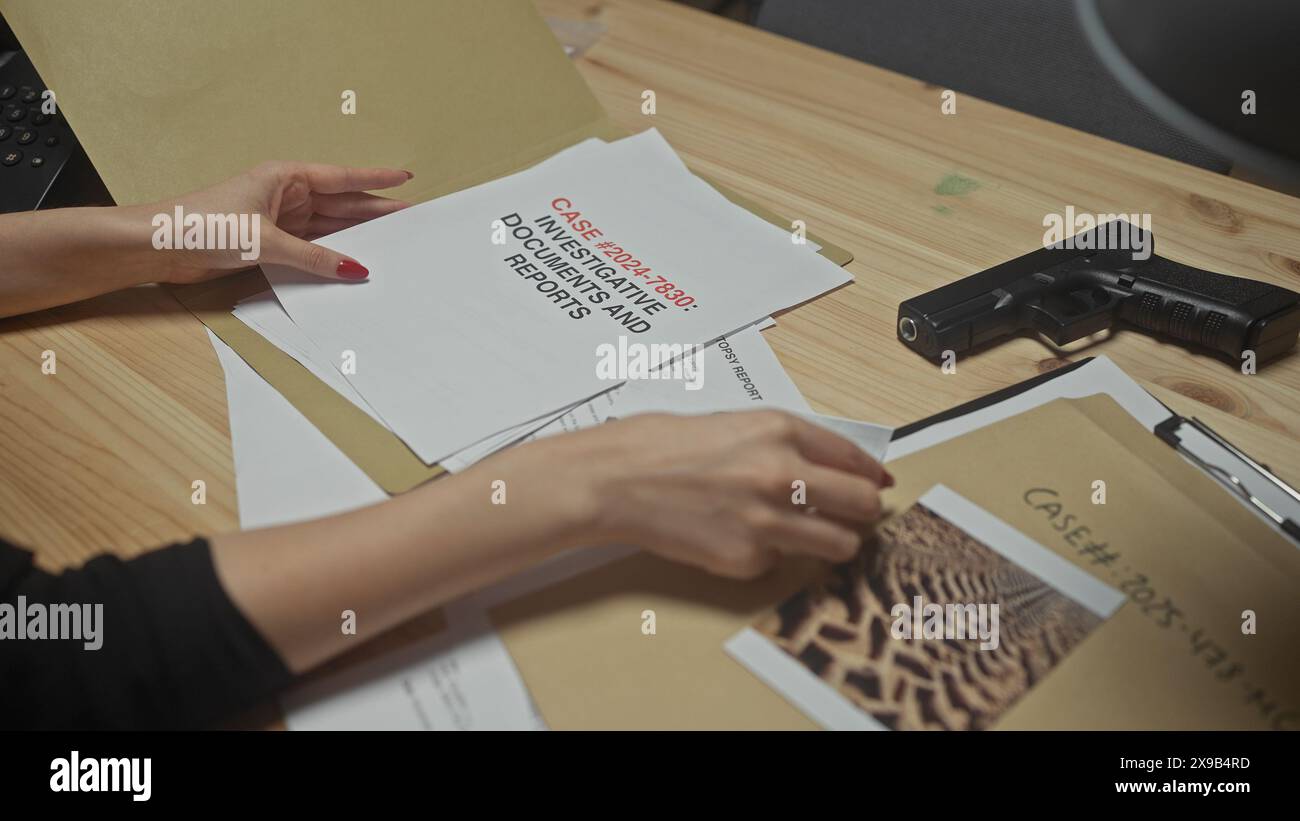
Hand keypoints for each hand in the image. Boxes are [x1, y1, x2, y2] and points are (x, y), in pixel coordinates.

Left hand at [145, 160, 411, 283]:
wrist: (159, 245)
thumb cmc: (203, 224)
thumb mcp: (266, 240)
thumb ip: (314, 257)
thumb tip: (354, 269)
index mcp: (285, 177)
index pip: (342, 177)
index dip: (376, 178)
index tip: (406, 176)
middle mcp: (285, 194)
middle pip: (341, 203)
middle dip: (375, 211)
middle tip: (410, 220)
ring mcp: (279, 219)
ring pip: (329, 227)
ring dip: (356, 236)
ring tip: (392, 243)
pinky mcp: (269, 242)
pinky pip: (312, 247)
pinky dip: (332, 255)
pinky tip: (353, 261)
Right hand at [482, 410, 892, 579]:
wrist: (615, 479)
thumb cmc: (660, 446)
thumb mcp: (733, 424)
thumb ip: (784, 443)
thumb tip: (828, 466)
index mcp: (780, 431)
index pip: (855, 459)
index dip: (872, 477)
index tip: (880, 486)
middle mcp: (782, 473)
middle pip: (862, 505)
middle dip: (863, 514)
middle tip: (853, 518)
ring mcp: (767, 520)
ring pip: (838, 545)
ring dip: (831, 543)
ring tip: (807, 536)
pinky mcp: (746, 557)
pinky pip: (780, 563)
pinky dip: (768, 556)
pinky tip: (736, 537)